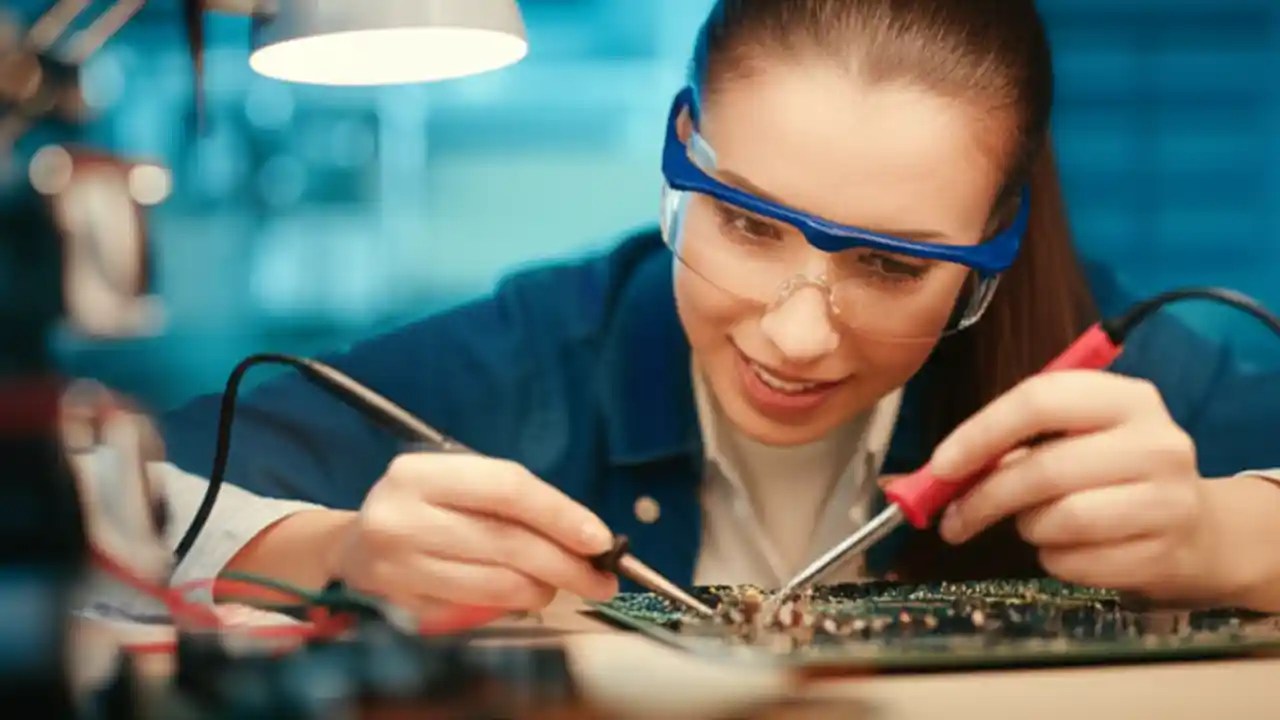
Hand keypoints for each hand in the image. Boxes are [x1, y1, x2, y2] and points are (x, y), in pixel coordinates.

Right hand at [330, 453, 618, 621]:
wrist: (355, 545)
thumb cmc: (424, 507)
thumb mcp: (456, 483)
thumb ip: (512, 500)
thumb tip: (585, 535)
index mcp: (419, 473)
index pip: (507, 489)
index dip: (561, 514)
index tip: (600, 539)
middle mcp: (402, 517)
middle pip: (507, 542)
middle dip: (566, 563)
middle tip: (602, 579)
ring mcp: (399, 567)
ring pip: (496, 584)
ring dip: (542, 587)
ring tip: (563, 584)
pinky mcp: (403, 606)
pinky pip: (477, 608)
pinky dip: (512, 603)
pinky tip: (525, 594)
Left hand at [928, 370, 1235, 603]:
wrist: (1198, 531)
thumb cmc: (1112, 475)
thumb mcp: (1074, 439)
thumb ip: (1010, 445)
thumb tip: (929, 477)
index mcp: (1127, 398)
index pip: (1039, 400)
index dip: (981, 433)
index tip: (942, 466)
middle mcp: (1156, 442)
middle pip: (1043, 468)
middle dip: (984, 498)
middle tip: (953, 519)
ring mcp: (1168, 500)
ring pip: (1058, 519)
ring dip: (1026, 527)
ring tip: (1035, 522)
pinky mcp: (1163, 553)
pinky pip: (1074, 562)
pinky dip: (1052, 559)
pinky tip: (1068, 548)